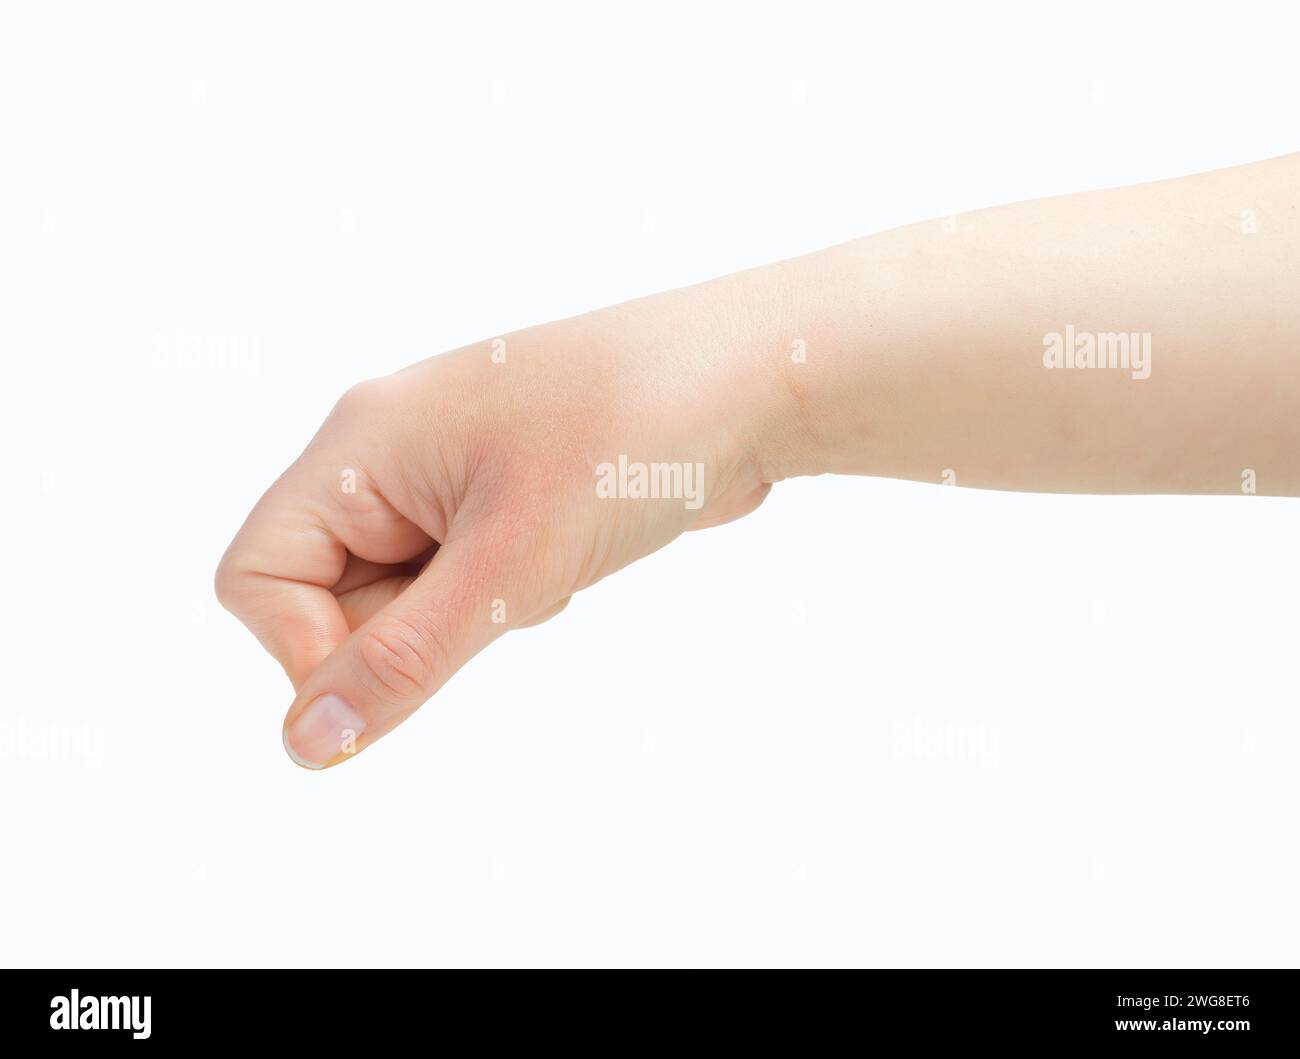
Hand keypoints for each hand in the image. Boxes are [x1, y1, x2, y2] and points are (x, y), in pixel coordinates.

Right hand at [216, 282, 792, 767]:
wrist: (755, 381)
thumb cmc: (633, 437)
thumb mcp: (510, 562)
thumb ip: (403, 657)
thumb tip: (307, 742)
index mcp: (362, 443)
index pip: (256, 574)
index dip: (305, 648)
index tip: (399, 673)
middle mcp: (392, 452)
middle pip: (328, 590)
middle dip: (410, 625)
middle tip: (499, 591)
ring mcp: (451, 472)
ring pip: (406, 594)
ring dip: (469, 612)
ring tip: (548, 557)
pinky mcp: (504, 495)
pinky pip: (466, 579)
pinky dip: (509, 593)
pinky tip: (574, 551)